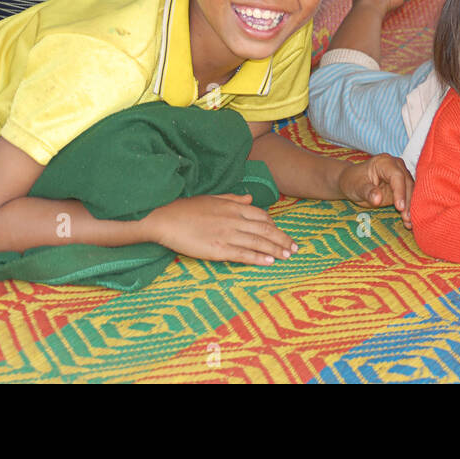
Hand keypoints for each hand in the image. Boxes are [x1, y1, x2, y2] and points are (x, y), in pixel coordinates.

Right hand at [143, 193, 296, 265]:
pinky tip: (269, 261)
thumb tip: (250, 198)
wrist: (165, 218)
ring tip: (287, 255)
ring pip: (258, 242)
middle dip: (282, 239)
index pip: (261, 216)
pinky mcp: (218, 250)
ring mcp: (227, 235)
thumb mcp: (212, 198)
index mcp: (232, 207)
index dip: (274, 225)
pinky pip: (243, 254)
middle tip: (295, 248)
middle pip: (265, 229)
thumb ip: (233, 199)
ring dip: (276, 249)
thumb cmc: (186, 208)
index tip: (281, 233)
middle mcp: (234, 220)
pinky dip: (258, 257)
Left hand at [337, 154, 412, 228]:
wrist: (351, 182)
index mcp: (384, 162)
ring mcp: (400, 177)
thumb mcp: (356, 187)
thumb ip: (368, 192)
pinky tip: (408, 222)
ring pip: (411, 191)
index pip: (397, 176)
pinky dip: (409, 209)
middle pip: (407, 184)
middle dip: (408, 202)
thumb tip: (377, 199)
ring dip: (411, 207)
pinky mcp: (402, 188)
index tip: (400, 207)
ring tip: (408, 222)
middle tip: (407, 218)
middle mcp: (396, 167)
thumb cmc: (352, 181)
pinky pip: (409, 198)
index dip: (400, 191)